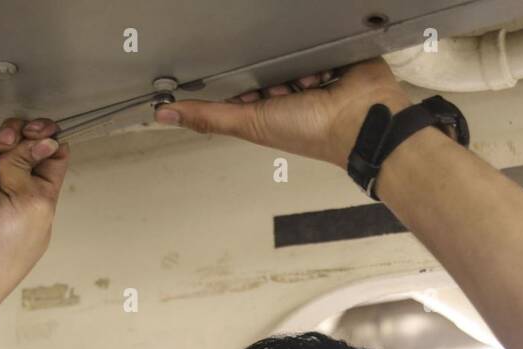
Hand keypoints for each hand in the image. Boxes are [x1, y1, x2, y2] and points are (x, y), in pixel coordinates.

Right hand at [0, 117, 69, 315]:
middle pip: (18, 142)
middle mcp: (10, 187)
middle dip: (16, 132)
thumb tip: (40, 139)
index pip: (49, 156)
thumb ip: (31, 166)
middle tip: (9, 141)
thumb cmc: (1, 252)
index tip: (42, 131)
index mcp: (37, 195)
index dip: (47, 138)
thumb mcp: (32, 205)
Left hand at [153, 58, 412, 167]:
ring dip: (298, 64)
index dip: (244, 84)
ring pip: (294, 53)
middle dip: (273, 72)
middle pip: (268, 66)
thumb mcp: (248, 123)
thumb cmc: (310, 131)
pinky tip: (326, 71)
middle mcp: (292, 95)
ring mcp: (316, 77)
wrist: (358, 117)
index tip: (249, 86)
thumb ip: (208, 117)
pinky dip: (322, 55)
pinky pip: (320, 43)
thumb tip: (164, 114)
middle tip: (283, 85)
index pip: (245, 86)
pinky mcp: (336, 61)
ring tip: (308, 82)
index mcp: (270, 112)